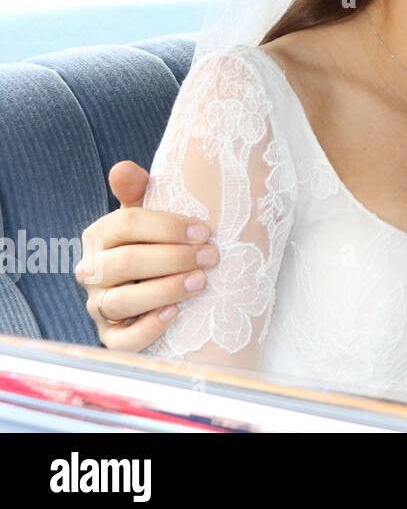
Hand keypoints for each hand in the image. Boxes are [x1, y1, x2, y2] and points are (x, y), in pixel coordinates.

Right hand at [75, 160, 216, 351]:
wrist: (154, 286)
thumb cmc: (155, 244)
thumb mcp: (147, 215)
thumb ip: (138, 190)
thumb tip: (123, 168)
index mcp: (100, 237)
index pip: (126, 225)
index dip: (166, 227)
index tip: (204, 230)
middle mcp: (92, 272)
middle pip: (126, 263)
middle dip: (174, 258)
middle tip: (212, 256)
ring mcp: (99, 307)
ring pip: (122, 301)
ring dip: (165, 289)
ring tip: (200, 281)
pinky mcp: (111, 337)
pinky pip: (122, 340)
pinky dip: (148, 328)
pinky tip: (175, 314)